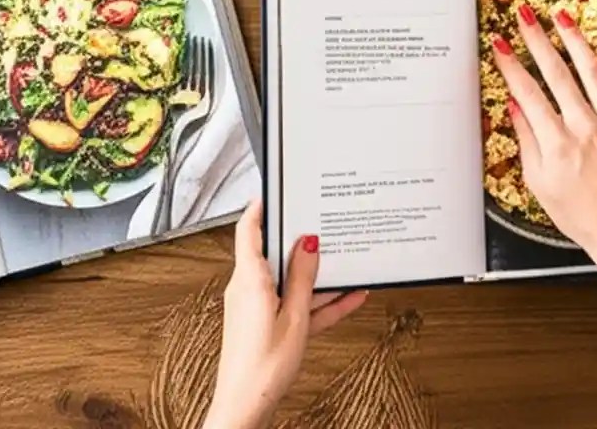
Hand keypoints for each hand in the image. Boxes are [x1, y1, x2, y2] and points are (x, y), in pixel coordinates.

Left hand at [202, 200, 367, 428]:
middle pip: (276, 254)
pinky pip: (297, 305)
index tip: (276, 191)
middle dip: (302, 243)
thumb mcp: (294, 316)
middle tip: (325, 225)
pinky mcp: (268, 324)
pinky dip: (320, 302)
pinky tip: (349, 297)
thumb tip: (308, 243)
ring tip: (349, 265)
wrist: (247, 405)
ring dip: (319, 277)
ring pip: (292, 282)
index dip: (261, 207)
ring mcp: (258, 307)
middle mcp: (248, 289)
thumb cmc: (261, 367)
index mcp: (249, 280)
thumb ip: (302, 277)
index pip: (250, 230)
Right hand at [490, 4, 596, 261]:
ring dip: (574, 40)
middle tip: (525, 15)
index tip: (500, 43)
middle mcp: (584, 127)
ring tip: (561, 16)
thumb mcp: (539, 183)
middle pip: (556, 73)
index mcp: (556, 142)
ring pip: (592, 71)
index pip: (527, 92)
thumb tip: (516, 109)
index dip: (511, 64)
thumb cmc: (580, 215)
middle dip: (537, 39)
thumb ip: (527, 141)